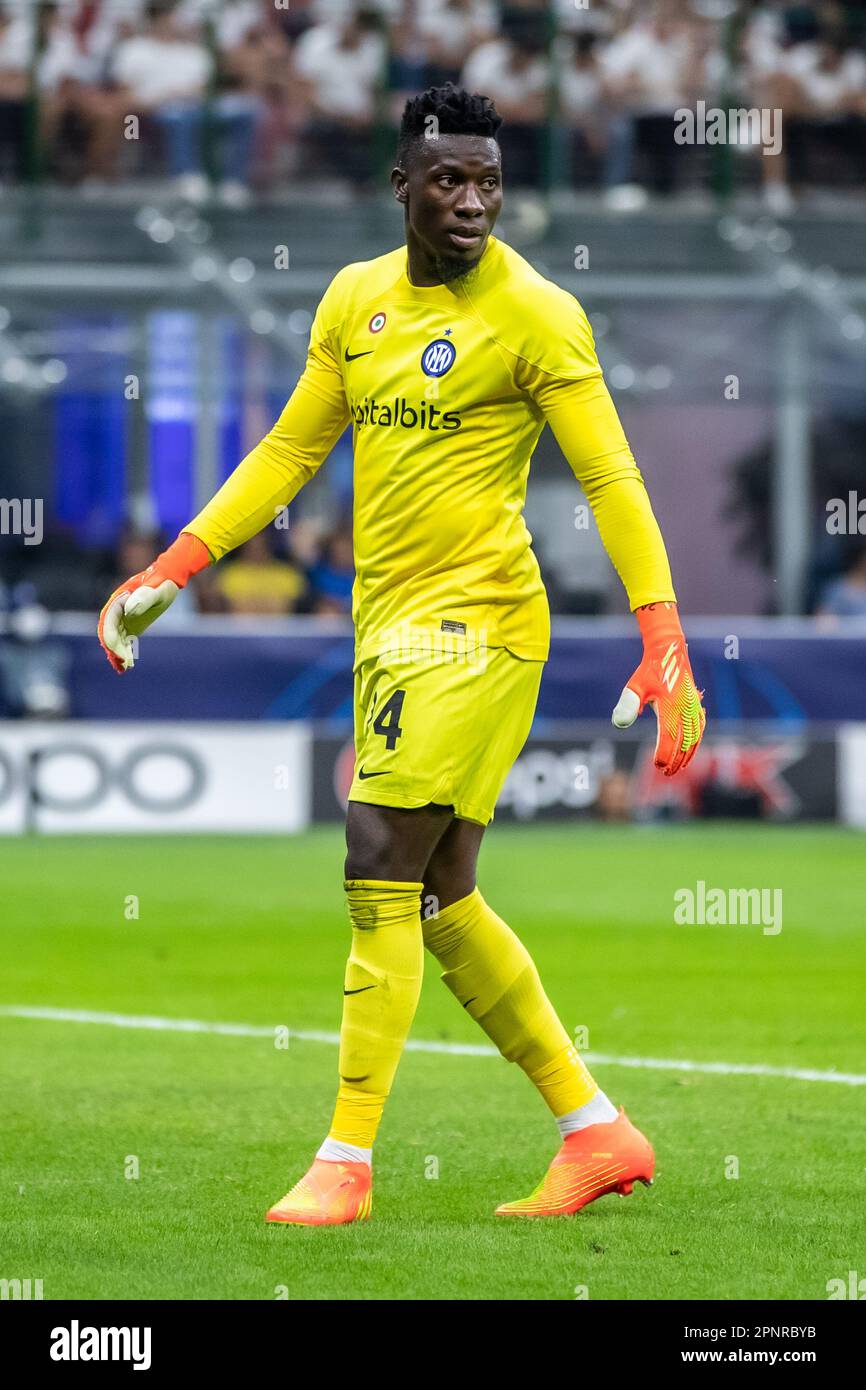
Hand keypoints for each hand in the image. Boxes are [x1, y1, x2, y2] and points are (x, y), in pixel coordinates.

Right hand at [97, 532, 210, 673]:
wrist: (167, 579)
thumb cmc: (161, 583)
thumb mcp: (155, 590)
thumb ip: (143, 597)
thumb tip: (129, 610)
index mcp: (118, 601)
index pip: (108, 624)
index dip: (111, 640)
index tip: (120, 653)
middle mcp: (117, 611)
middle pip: (109, 633)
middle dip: (114, 649)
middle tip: (125, 663)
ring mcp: (123, 618)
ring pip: (115, 639)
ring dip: (117, 653)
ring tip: (124, 668)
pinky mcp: (131, 624)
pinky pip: (123, 640)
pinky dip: (124, 651)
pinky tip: (128, 664)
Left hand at [611, 601, 705, 776]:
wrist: (669, 651)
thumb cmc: (649, 670)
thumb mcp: (635, 686)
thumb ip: (627, 704)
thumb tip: (618, 724)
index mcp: (671, 706)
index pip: (668, 737)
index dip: (664, 754)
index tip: (657, 766)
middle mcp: (685, 708)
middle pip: (683, 742)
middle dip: (676, 760)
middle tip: (666, 774)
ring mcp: (693, 706)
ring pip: (694, 737)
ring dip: (687, 755)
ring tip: (679, 768)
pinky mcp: (696, 704)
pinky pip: (700, 728)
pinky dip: (696, 742)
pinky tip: (691, 750)